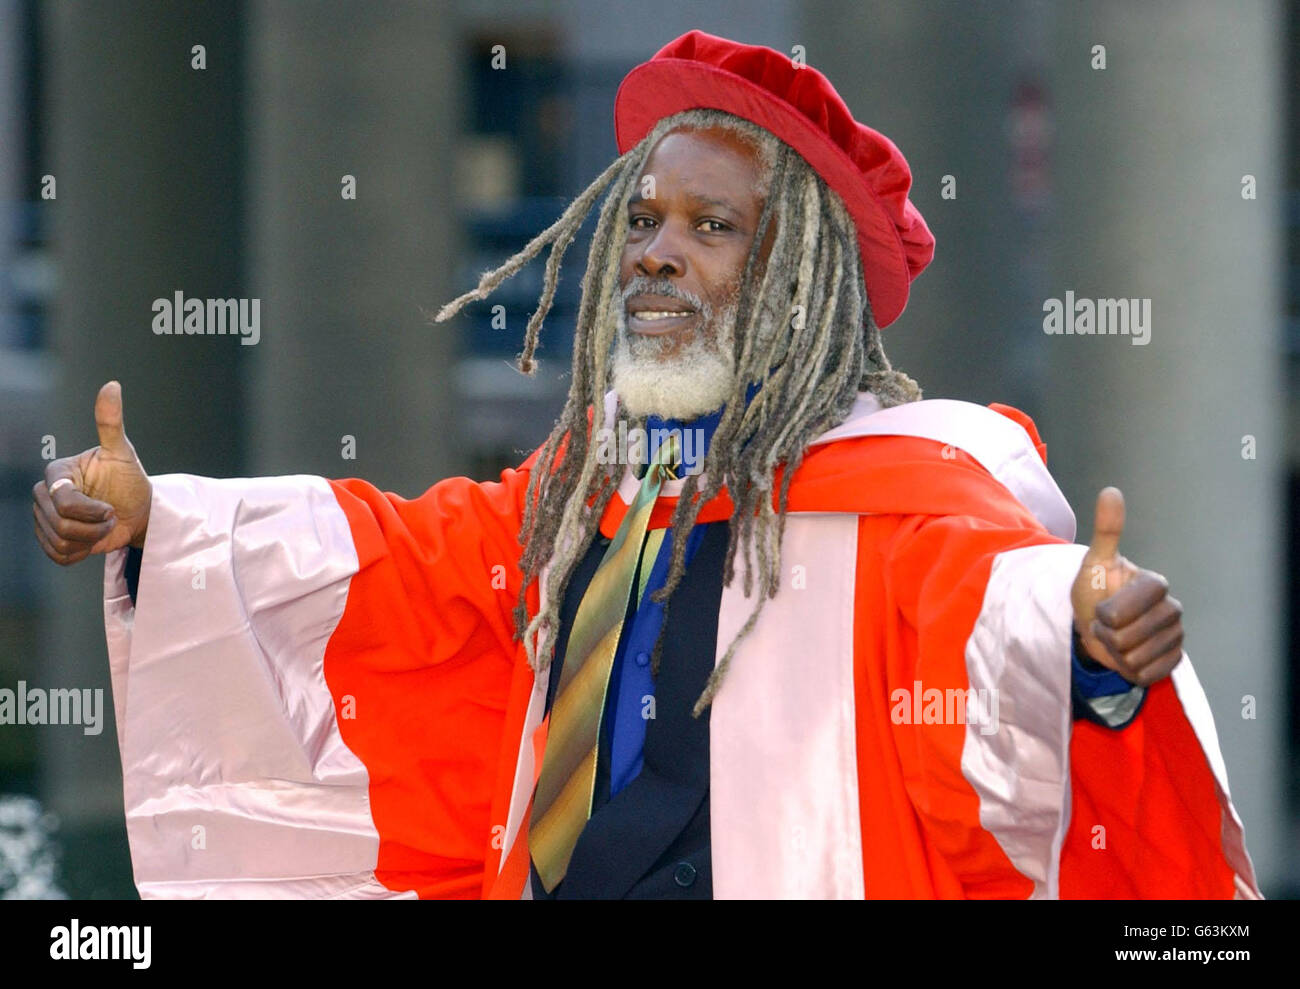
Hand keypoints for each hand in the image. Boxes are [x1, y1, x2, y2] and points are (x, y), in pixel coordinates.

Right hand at [32, 380, 152, 564]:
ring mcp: (45, 517)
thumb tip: (112, 385)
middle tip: (111, 517)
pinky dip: (80, 553)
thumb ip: (111, 422)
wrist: (137, 512)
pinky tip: (91, 540)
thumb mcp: (123, 453)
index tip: (112, 507)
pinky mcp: (51, 539)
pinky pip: (58, 555)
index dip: (91, 510)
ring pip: (59, 541)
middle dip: (93, 526)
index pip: (63, 501)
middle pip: (59, 524)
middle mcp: (45, 494)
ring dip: (90, 539)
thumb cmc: (130, 480)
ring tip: (103, 527)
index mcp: (57, 472)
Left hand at [1070, 486, 1183, 686]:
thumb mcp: (1094, 563)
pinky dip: (1129, 669)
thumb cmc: (1096, 591)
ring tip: (1115, 639)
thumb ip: (1106, 530)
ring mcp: (1175, 635)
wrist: (1095, 625)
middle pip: (1128, 637)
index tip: (1101, 609)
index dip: (1108, 613)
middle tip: (1106, 625)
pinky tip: (1128, 655)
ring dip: (1116, 653)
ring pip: (1136, 657)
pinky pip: (1146, 674)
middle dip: (1107, 635)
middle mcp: (1172, 609)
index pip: (1128, 608)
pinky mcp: (1174, 660)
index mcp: (1155, 584)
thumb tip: (1111, 491)